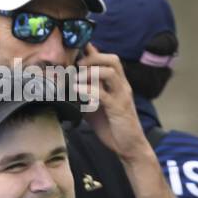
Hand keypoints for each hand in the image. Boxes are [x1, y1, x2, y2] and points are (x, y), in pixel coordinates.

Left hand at [77, 43, 150, 160]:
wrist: (129, 146)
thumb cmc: (112, 126)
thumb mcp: (95, 105)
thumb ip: (86, 92)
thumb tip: (68, 83)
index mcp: (117, 84)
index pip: (109, 59)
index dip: (93, 51)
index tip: (77, 51)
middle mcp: (122, 86)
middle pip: (112, 59)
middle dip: (92, 58)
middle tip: (77, 66)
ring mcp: (122, 96)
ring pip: (110, 72)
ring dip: (90, 72)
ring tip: (76, 80)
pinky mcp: (118, 109)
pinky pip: (103, 93)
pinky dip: (88, 90)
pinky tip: (77, 91)